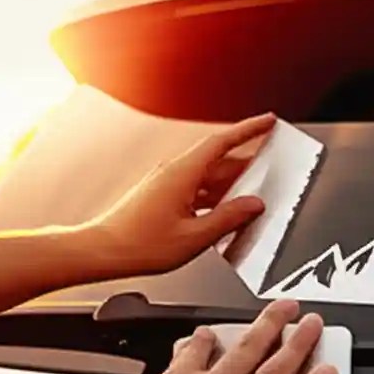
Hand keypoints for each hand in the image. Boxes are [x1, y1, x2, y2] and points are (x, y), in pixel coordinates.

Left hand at [81, 113, 275, 275]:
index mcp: (182, 173)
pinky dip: (214, 197)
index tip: (268, 121)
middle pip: (218, 161)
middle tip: (270, 169)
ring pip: (208, 177)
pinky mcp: (161, 195)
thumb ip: (228, 218)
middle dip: (246, 165)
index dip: (249, 130)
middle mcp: (173, 172)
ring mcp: (166, 182)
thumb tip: (252, 205)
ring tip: (250, 199)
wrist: (103, 251)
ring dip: (230, 185)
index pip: (222, 142)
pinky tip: (223, 214)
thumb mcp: (194, 236)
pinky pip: (196, 189)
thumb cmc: (139, 244)